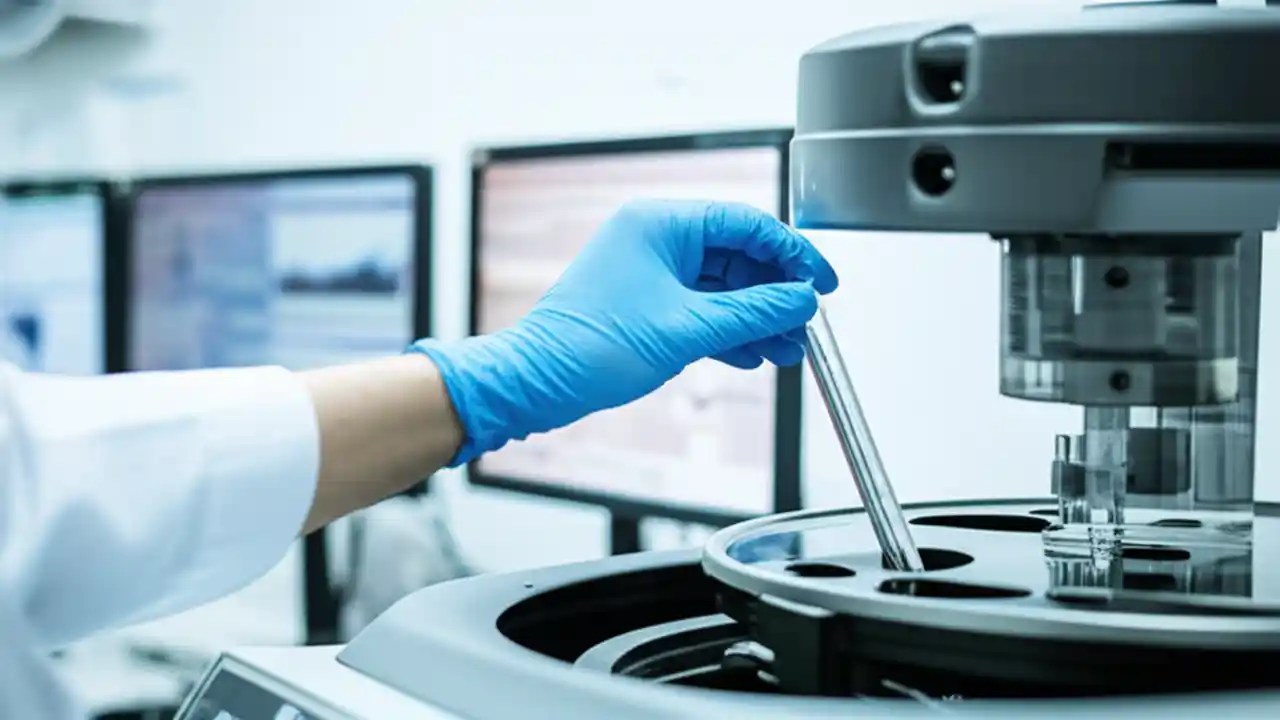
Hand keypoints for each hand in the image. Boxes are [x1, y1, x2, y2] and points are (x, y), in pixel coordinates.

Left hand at [412, 200, 838, 464]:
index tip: (821, 283)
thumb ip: (754, 313)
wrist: (536, 383)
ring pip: (723, 287)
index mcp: (661, 223)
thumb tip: (801, 302)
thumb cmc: (590, 346)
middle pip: (738, 256)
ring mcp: (650, 271)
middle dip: (775, 295)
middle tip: (805, 327)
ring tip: (787, 350)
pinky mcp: (646, 303)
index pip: (747, 224)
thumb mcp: (689, 329)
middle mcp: (656, 238)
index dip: (793, 254)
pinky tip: (754, 354)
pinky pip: (702, 308)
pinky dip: (729, 331)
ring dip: (757, 319)